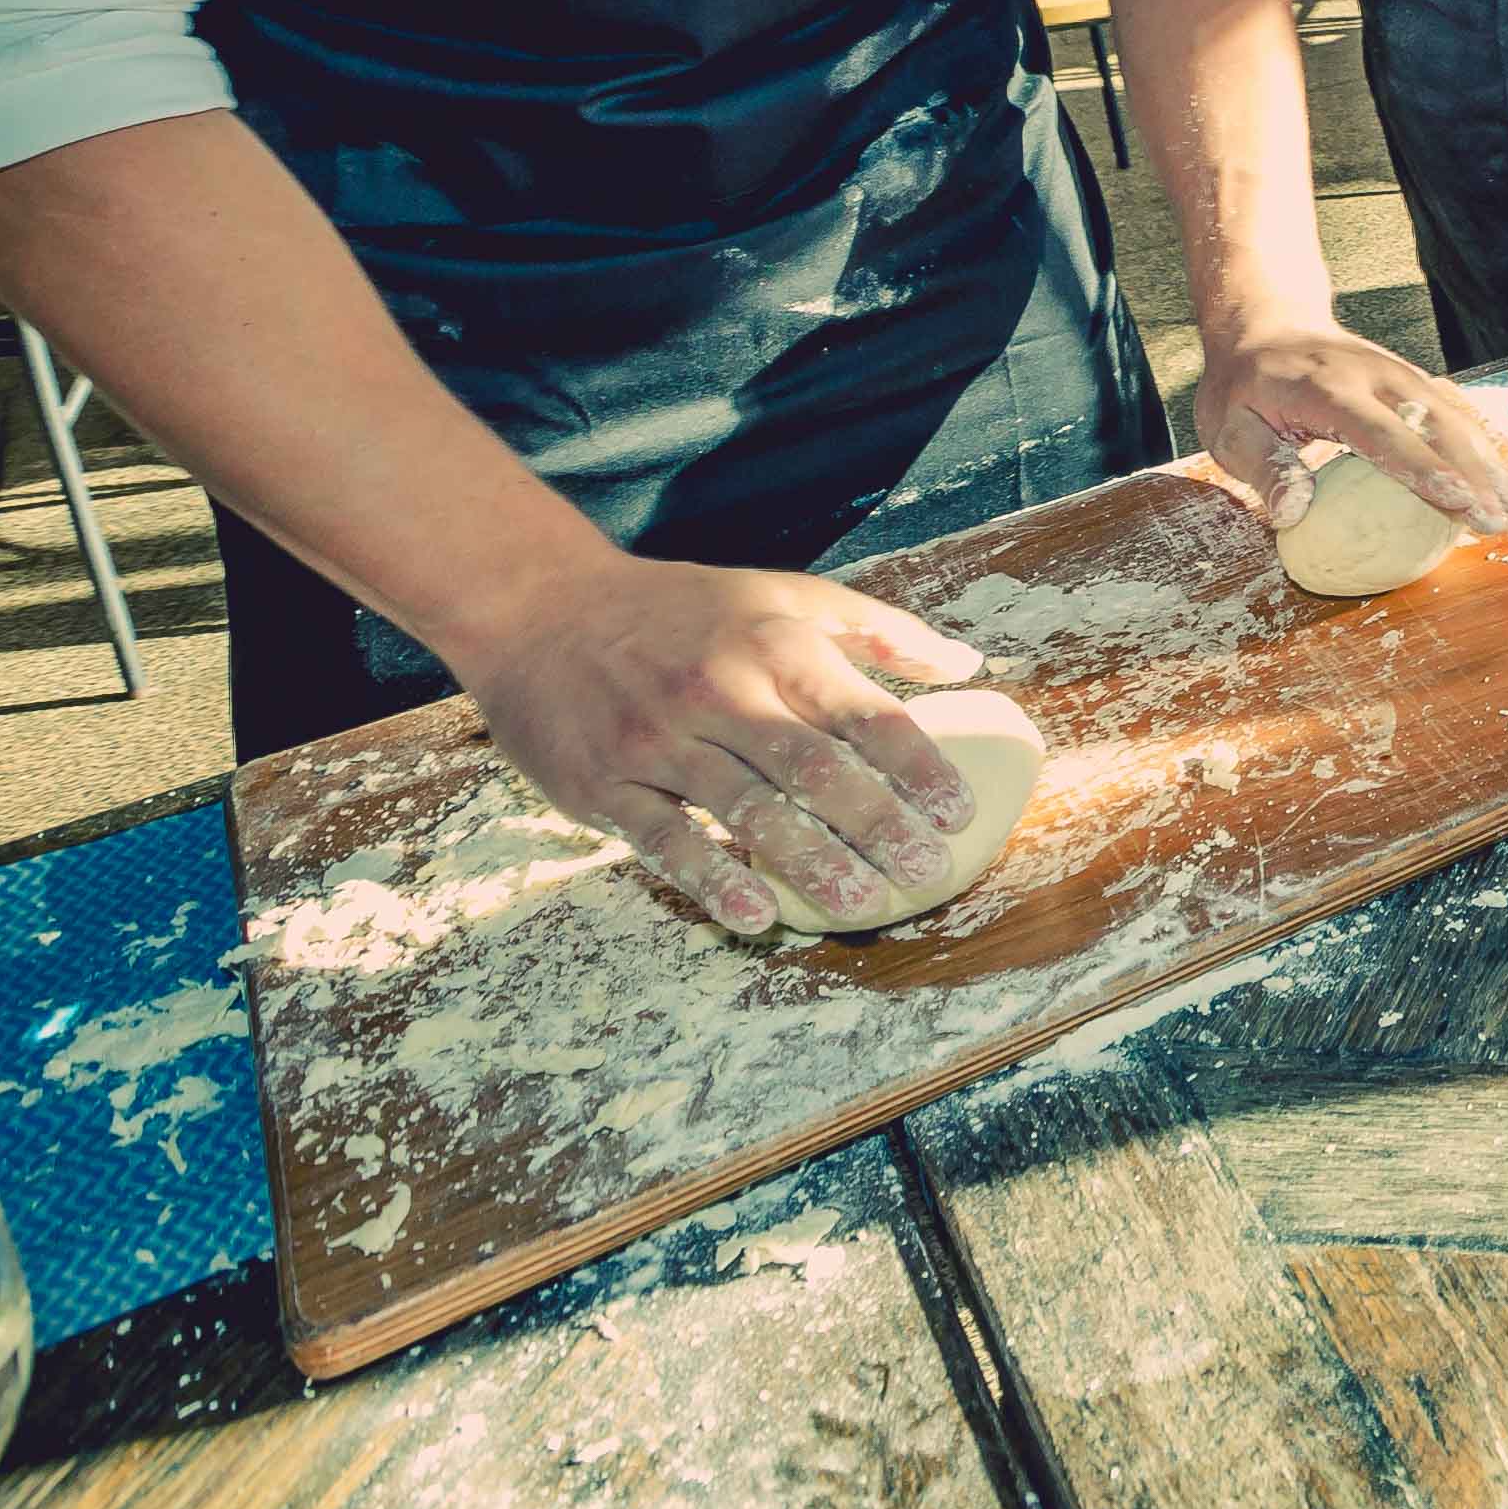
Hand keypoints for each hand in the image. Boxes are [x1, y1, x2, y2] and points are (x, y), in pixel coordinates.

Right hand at [447, 547, 990, 937]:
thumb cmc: (681, 608)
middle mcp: (723, 692)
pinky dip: (711, 878)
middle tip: (926, 873)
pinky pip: (666, 839)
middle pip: (815, 768)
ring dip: (810, 863)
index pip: (863, 713)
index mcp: (776, 646)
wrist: (541, 608)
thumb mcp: (784, 595)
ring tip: (862, 904)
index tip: (959, 811)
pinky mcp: (605, 783)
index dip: (917, 765)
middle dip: (878, 825)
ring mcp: (660, 741)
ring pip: (748, 810)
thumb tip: (966, 665)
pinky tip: (754, 913)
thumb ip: (878, 630)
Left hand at [1195, 312, 1507, 538]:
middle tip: (1497, 521)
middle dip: (1473, 474)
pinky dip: (1481, 448)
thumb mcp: (1228, 427)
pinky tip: (1502, 481)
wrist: (1269, 323)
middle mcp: (1376, 376)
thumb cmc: (1243, 387)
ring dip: (1489, 462)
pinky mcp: (1413, 380)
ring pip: (1456, 417)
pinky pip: (1454, 413)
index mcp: (1328, 389)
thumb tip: (1295, 514)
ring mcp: (1401, 373)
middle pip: (1436, 424)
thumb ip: (1263, 467)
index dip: (1423, 469)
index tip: (1459, 501)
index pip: (1383, 432)